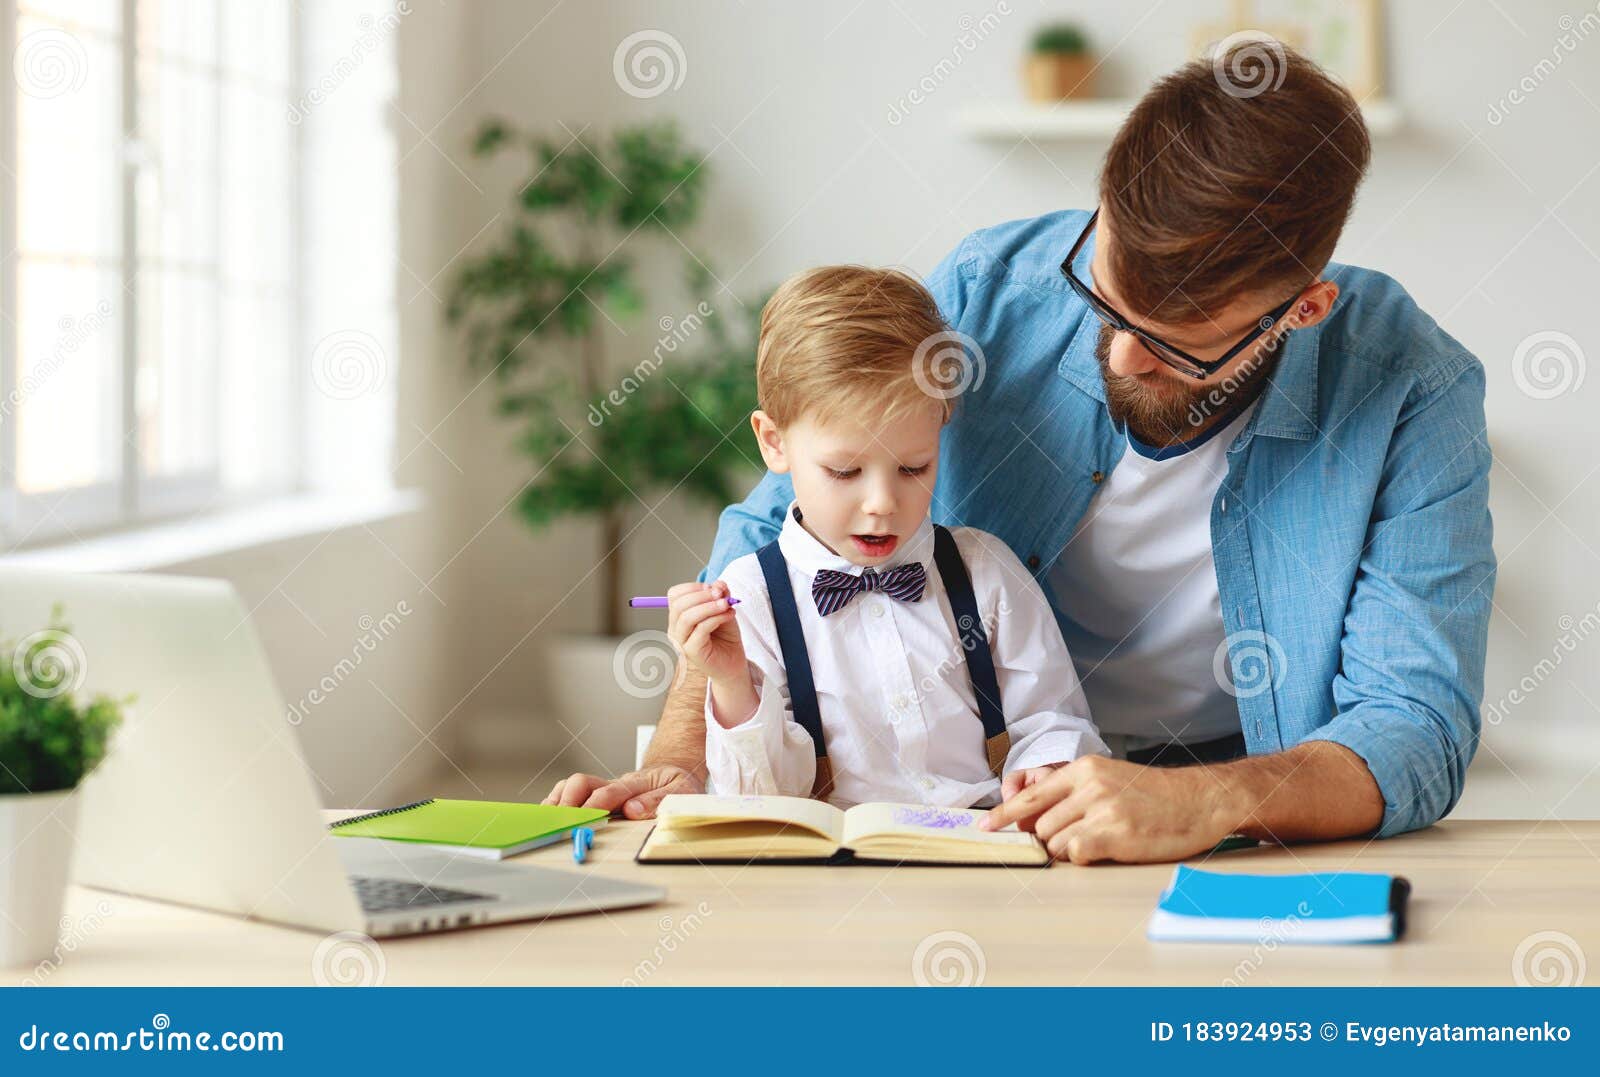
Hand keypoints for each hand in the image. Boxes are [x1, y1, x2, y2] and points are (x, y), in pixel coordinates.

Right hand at [541, 764, 704, 819]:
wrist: (675, 774)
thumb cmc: (678, 785)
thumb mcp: (681, 791)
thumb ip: (658, 801)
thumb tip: (631, 810)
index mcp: (636, 783)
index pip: (610, 792)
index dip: (594, 806)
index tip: (583, 820)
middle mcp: (615, 784)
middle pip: (583, 782)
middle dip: (569, 801)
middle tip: (562, 823)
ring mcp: (603, 788)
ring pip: (572, 785)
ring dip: (559, 800)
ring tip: (550, 819)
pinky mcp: (597, 795)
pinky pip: (571, 793)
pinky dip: (557, 802)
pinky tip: (550, 815)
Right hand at [667, 581, 746, 685]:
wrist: (733, 664)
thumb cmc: (725, 638)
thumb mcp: (723, 610)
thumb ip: (720, 596)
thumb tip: (719, 584)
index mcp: (679, 617)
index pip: (674, 595)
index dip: (693, 587)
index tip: (713, 588)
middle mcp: (675, 629)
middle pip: (678, 605)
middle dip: (701, 595)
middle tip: (722, 594)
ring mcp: (681, 641)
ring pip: (687, 617)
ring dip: (709, 606)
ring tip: (727, 604)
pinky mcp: (692, 651)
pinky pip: (701, 629)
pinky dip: (716, 618)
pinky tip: (730, 614)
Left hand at [978, 755, 1234, 863]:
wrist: (1201, 800)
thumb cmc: (1156, 795)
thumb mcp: (1110, 779)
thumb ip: (1073, 794)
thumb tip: (1033, 819)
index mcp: (1083, 770)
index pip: (1030, 795)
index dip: (1004, 814)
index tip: (986, 826)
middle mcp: (1088, 786)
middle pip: (1040, 825)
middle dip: (1050, 839)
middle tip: (1078, 840)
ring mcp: (1102, 810)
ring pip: (1055, 842)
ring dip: (1069, 851)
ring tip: (1100, 843)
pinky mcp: (1115, 834)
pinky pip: (1076, 854)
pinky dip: (1083, 858)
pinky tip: (1106, 850)